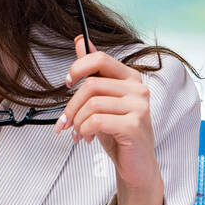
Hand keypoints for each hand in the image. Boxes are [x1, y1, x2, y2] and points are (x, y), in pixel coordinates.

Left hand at [54, 34, 160, 190]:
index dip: (77, 68)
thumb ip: (93, 72)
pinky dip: (84, 131)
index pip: (99, 59)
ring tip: (78, 133)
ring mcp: (139, 107)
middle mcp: (138, 89)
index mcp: (130, 78)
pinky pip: (96, 121)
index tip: (67, 83)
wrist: (135, 164)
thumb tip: (81, 40)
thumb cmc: (117, 131)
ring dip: (77, 122)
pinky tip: (86, 138)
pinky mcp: (135, 125)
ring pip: (92, 105)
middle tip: (64, 122)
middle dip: (71, 106)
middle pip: (91, 85)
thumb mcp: (102, 100)